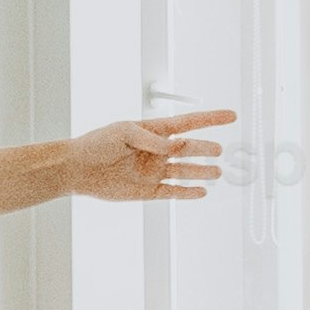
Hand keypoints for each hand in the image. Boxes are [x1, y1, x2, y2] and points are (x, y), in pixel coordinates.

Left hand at [78, 108, 234, 202]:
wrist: (77, 169)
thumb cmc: (97, 143)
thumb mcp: (124, 132)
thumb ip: (152, 139)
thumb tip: (176, 146)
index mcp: (153, 131)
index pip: (189, 124)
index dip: (211, 120)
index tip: (231, 116)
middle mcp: (157, 151)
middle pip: (189, 149)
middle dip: (205, 149)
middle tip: (218, 150)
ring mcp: (154, 171)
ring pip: (185, 171)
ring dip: (201, 171)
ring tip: (217, 171)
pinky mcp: (147, 191)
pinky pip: (173, 192)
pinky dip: (188, 193)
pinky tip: (202, 192)